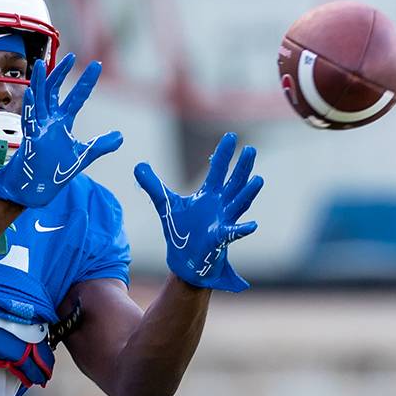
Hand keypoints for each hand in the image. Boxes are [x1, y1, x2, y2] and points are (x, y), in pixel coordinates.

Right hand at [0, 54, 122, 206]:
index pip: (76, 98)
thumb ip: (102, 145)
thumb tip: (120, 136)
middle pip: (54, 91)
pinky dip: (30, 106)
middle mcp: (49, 121)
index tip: (98, 66)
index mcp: (62, 122)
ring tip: (42, 64)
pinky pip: (29, 121)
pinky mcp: (30, 140)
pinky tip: (32, 92)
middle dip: (62, 73)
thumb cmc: (56, 171)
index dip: (86, 82)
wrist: (38, 188)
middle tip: (73, 56)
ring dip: (40, 82)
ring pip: (38, 99)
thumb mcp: (84, 155)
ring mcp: (38, 128)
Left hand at [134, 132, 262, 291]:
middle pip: (234, 183)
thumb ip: (153, 185)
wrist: (184, 259)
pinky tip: (252, 225)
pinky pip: (233, 233)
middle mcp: (220, 206)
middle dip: (242, 167)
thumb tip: (137, 166)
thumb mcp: (165, 205)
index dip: (223, 154)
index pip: (218, 170)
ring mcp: (223, 221)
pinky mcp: (220, 239)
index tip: (230, 136)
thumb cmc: (182, 231)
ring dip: (248, 193)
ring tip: (258, 180)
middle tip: (250, 149)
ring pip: (238, 204)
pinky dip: (242, 229)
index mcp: (209, 195)